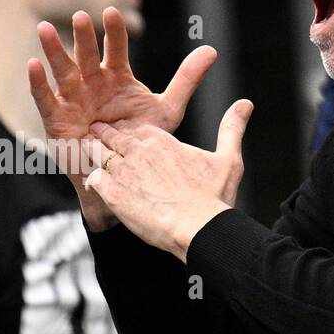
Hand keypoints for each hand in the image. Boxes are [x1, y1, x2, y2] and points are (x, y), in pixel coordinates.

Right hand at [29, 7, 216, 230]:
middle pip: (86, 55)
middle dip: (83, 37)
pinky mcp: (57, 119)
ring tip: (44, 28)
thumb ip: (186, 80)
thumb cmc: (141, 141)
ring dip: (53, 50)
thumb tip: (211, 50)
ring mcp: (73, 99)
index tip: (112, 13)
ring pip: (62, 71)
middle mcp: (92, 83)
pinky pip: (46, 99)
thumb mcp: (167, 110)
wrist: (123, 177)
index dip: (114, 33)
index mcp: (117, 77)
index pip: (115, 49)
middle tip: (81, 17)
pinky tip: (33, 65)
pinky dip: (38, 83)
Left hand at [83, 99, 253, 261]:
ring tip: (88, 155)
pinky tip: (93, 184)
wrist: (199, 229)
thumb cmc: (214, 197)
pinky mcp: (113, 193)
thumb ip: (232, 129)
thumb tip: (245, 104)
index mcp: (162, 140)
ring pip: (96, 152)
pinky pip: (93, 179)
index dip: (129, 132)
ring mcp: (124, 172)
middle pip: (112, 136)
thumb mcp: (228, 158)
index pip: (136, 128)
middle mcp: (139, 151)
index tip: (123, 134)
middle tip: (95, 135)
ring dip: (93, 153)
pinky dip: (92, 180)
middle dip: (104, 136)